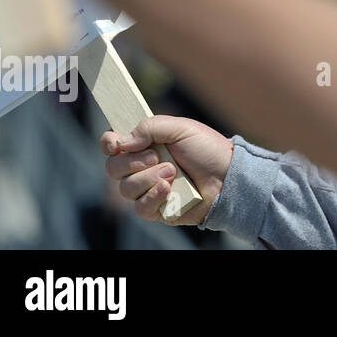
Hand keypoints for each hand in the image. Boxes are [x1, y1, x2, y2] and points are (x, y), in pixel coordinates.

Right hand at [100, 115, 232, 225]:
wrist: (227, 176)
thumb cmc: (207, 149)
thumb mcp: (181, 128)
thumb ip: (150, 127)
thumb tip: (123, 141)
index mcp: (144, 144)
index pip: (112, 144)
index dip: (108, 143)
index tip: (115, 144)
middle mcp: (141, 167)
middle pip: (113, 168)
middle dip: (133, 162)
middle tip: (157, 157)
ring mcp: (147, 189)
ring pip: (126, 188)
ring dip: (149, 178)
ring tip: (173, 172)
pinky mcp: (155, 209)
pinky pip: (139, 208)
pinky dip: (153, 196)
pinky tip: (169, 189)